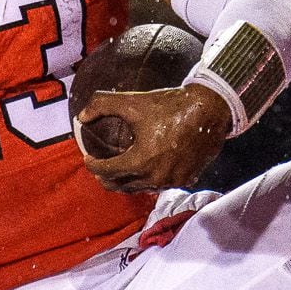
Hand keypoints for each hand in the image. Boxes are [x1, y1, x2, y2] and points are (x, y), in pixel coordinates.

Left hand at [77, 84, 230, 193]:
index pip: (107, 171)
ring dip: (128, 181)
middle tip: (100, 171)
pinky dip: (150, 179)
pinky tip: (146, 169)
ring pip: (142, 188)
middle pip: (122, 186)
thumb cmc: (170, 105)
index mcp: (140, 161)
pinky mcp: (186, 179)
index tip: (88, 159)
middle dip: (107, 178)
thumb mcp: (132, 101)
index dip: (93, 165)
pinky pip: (162, 185)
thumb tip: (81, 117)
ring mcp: (172, 181)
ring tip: (121, 171)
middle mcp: (155, 177)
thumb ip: (102, 105)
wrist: (210, 109)